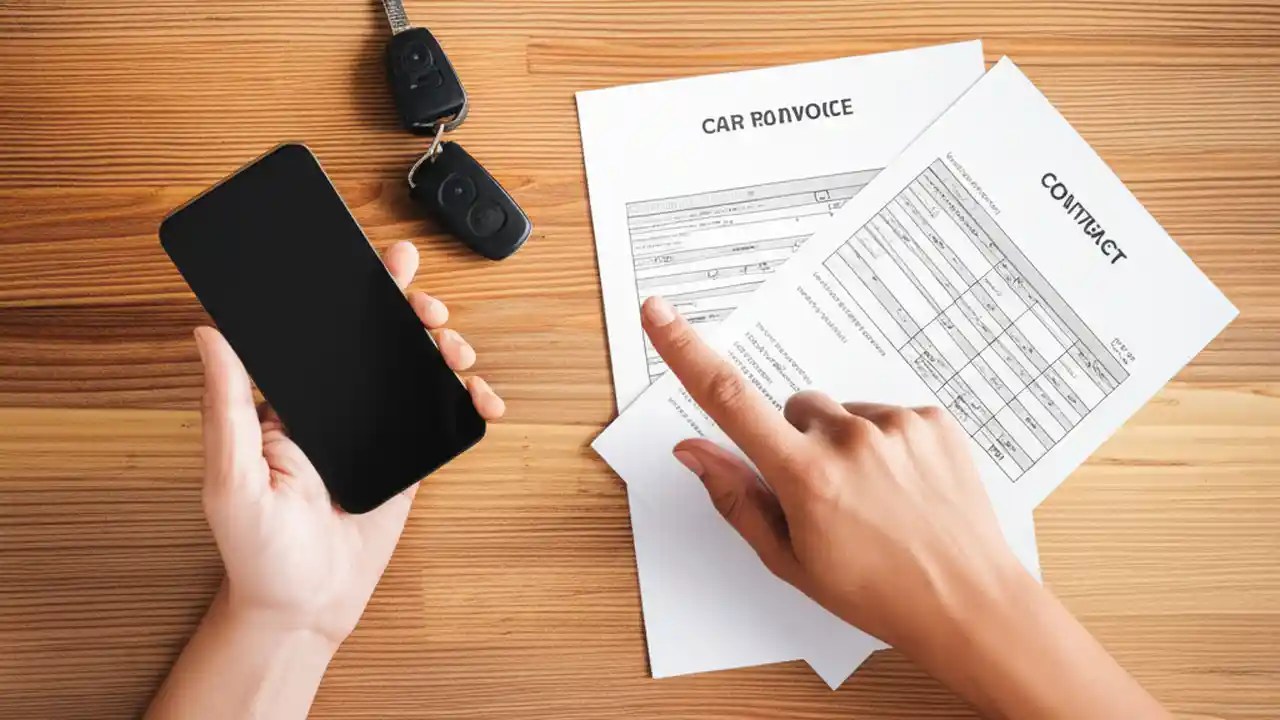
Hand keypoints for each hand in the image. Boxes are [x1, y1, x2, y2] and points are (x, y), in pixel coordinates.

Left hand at [194, 240, 504, 646]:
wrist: (305, 610)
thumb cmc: (256, 552)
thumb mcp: (230, 478)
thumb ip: (225, 406)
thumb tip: (207, 332)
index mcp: (292, 402)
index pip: (327, 332)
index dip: (359, 293)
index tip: (384, 264)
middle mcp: (335, 409)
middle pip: (381, 342)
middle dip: (411, 313)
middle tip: (428, 309)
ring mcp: (375, 432)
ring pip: (417, 372)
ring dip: (444, 351)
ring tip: (455, 352)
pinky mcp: (406, 459)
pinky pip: (442, 419)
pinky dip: (468, 403)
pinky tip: (481, 399)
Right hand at [641, 295, 1166, 718]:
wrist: (967, 602)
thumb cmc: (873, 591)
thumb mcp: (789, 559)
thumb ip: (735, 497)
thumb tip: (692, 449)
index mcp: (805, 477)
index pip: (728, 400)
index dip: (685, 352)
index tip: (659, 313)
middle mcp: (849, 440)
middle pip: (795, 408)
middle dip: (796, 441)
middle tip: (824, 494)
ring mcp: (895, 426)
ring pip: (841, 413)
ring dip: (845, 443)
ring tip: (873, 496)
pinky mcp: (932, 420)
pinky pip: (887, 416)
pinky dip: (886, 445)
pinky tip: (903, 487)